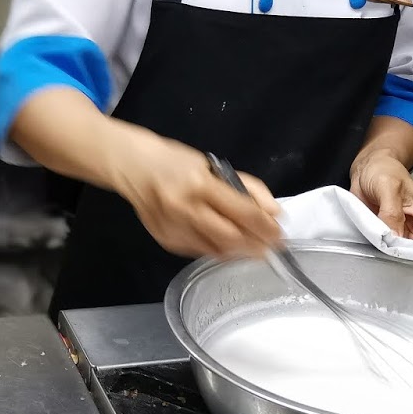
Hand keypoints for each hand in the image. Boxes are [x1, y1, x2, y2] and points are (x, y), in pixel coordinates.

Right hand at [111, 131, 280, 259]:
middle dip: (257, 246)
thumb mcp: (213, 167)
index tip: (280, 234)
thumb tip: (274, 212)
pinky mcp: (166, 241)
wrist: (132, 167)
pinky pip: (200, 251)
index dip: (265, 227)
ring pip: (217, 250)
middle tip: (272, 248)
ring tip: (255, 248)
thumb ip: (246, 188)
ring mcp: (174, 228)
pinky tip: (229, 246)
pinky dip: (219, 250)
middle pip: (232, 237)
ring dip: (241, 251)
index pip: (243, 212)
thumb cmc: (175, 162)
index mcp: (200, 184)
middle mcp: (186, 209)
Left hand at [350, 149, 412, 262]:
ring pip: (404, 260)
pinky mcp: (387, 237)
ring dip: (393, 260)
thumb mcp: (389, 186)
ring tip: (381, 255)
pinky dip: (380, 255)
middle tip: (392, 261)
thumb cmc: (384, 170)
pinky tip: (373, 250)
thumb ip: (392, 213)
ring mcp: (403, 236)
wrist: (366, 169)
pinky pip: (387, 253)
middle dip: (409, 265)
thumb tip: (394, 237)